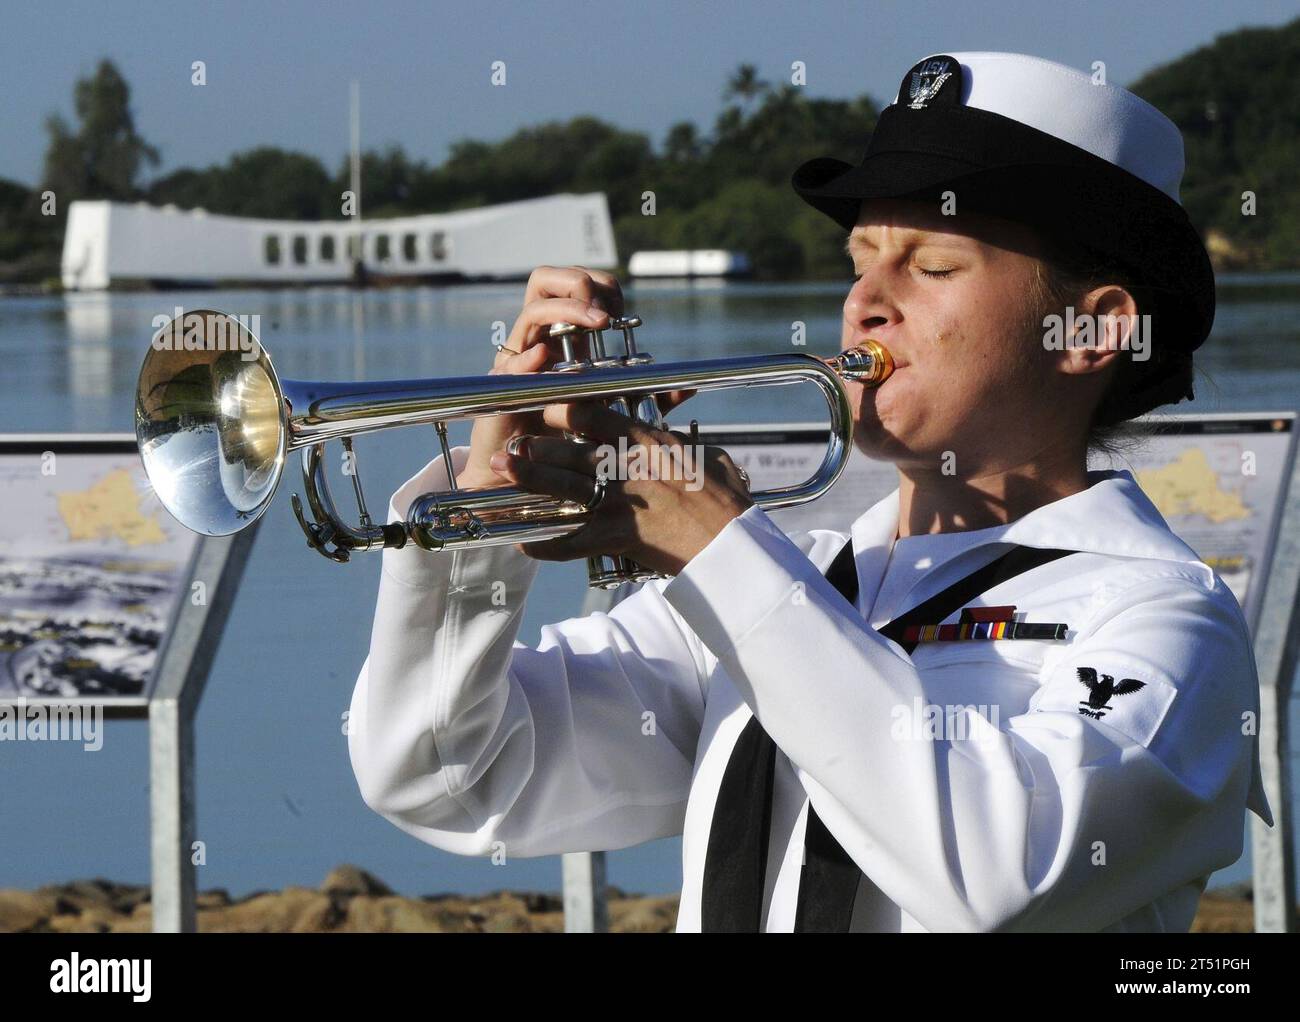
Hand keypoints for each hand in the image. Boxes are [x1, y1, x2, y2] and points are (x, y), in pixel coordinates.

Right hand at [454, 265, 692, 489]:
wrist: (524, 466)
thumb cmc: (565, 434)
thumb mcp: (613, 410)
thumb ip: (646, 398)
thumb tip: (687, 389)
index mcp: (562, 334)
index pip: (575, 285)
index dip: (600, 285)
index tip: (621, 311)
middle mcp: (538, 338)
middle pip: (544, 281)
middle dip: (577, 284)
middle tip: (605, 313)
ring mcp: (518, 358)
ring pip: (531, 314)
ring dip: (566, 311)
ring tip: (595, 322)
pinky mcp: (502, 385)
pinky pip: (511, 364)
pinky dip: (528, 357)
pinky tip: (544, 358)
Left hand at [487, 402, 754, 575]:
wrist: (732, 542)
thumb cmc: (726, 501)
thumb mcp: (709, 459)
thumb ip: (687, 446)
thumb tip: (686, 441)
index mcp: (648, 442)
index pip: (594, 415)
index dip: (562, 408)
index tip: (541, 404)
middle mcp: (629, 467)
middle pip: (571, 448)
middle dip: (536, 444)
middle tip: (507, 440)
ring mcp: (621, 502)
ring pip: (565, 486)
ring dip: (529, 479)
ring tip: (500, 470)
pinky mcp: (619, 537)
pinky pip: (574, 541)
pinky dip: (547, 544)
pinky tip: (524, 543)